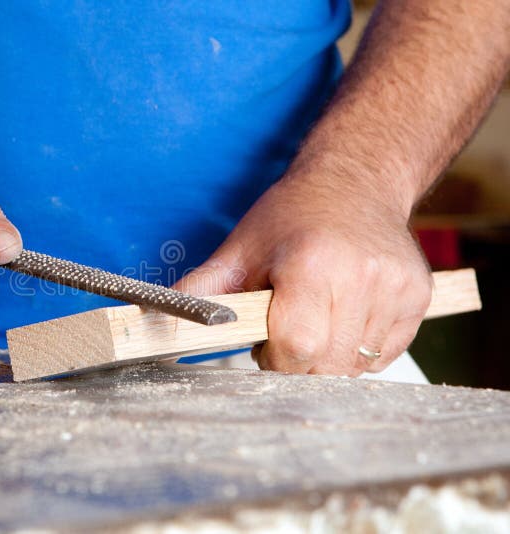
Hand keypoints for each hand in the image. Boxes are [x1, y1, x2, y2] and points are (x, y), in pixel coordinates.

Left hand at [173, 176, 432, 376]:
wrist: (355, 182)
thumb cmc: (291, 216)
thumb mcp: (240, 248)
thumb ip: (201, 290)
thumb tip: (154, 320)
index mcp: (313, 265)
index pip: (296, 346)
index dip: (275, 357)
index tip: (267, 343)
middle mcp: (363, 277)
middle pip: (325, 365)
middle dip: (299, 362)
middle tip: (288, 326)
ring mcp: (397, 289)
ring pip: (354, 367)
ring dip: (327, 357)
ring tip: (316, 314)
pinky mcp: (419, 299)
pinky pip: (380, 356)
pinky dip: (355, 349)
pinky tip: (344, 314)